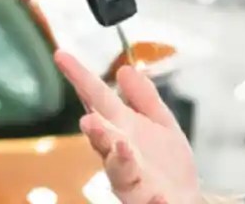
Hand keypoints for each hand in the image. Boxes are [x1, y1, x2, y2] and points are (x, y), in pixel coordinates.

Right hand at [55, 50, 200, 203]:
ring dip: (118, 160)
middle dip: (97, 130)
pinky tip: (160, 197)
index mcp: (120, 127)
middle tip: (89, 120)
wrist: (183, 199)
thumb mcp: (159, 122)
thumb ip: (143, 97)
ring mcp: (130, 178)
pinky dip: (154, 201)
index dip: (80, 78)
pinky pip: (149, 202)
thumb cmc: (166, 163)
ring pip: (119, 171)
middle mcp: (118, 152)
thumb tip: (125, 68)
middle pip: (103, 139)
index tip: (61, 55)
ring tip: (122, 147)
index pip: (96, 99)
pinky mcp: (145, 200)